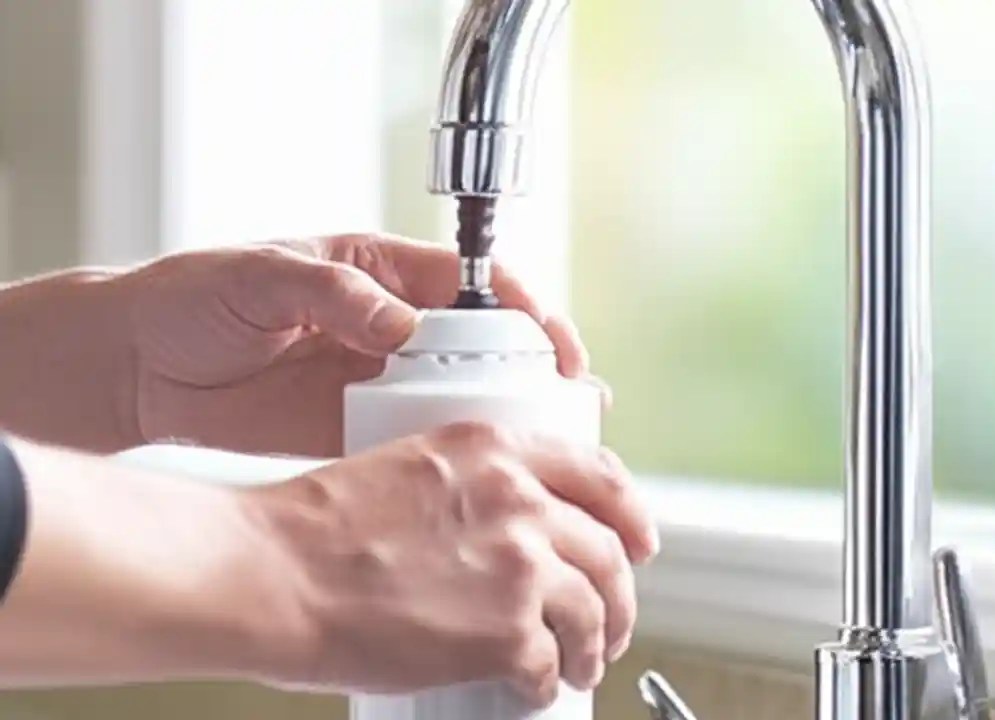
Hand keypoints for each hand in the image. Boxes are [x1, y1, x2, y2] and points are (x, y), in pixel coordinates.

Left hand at [118, 234, 588, 455]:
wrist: (140, 367)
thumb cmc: (193, 300)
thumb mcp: (261, 278)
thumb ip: (335, 294)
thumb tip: (400, 326)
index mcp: (382, 270)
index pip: (474, 282)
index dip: (525, 308)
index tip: (555, 343)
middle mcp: (395, 323)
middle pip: (489, 341)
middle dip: (540, 367)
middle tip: (575, 400)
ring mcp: (383, 377)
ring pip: (468, 391)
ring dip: (514, 413)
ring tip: (557, 443)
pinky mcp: (363, 424)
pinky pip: (425, 433)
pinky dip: (463, 448)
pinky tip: (492, 470)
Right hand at [246, 422, 658, 703]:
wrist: (275, 573)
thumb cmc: (319, 527)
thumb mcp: (413, 468)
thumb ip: (477, 487)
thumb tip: (515, 528)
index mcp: (496, 451)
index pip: (599, 475)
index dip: (630, 513)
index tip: (639, 538)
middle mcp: (520, 501)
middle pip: (609, 550)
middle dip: (620, 594)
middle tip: (614, 619)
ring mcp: (519, 567)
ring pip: (592, 611)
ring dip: (595, 644)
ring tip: (584, 662)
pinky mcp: (505, 634)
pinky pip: (550, 665)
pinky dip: (548, 682)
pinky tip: (532, 687)